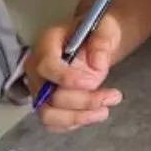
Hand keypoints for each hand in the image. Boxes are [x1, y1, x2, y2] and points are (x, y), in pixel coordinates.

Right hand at [26, 14, 123, 132]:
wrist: (95, 42)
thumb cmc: (97, 33)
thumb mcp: (105, 28)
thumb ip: (102, 41)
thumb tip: (97, 63)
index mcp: (47, 44)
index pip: (47, 66)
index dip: (68, 78)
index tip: (93, 82)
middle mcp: (37, 68)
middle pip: (49, 96)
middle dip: (84, 101)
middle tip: (114, 96)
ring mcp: (39, 88)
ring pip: (48, 115)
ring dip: (78, 117)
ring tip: (104, 111)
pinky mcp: (47, 103)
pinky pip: (54, 122)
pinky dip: (74, 122)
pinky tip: (94, 114)